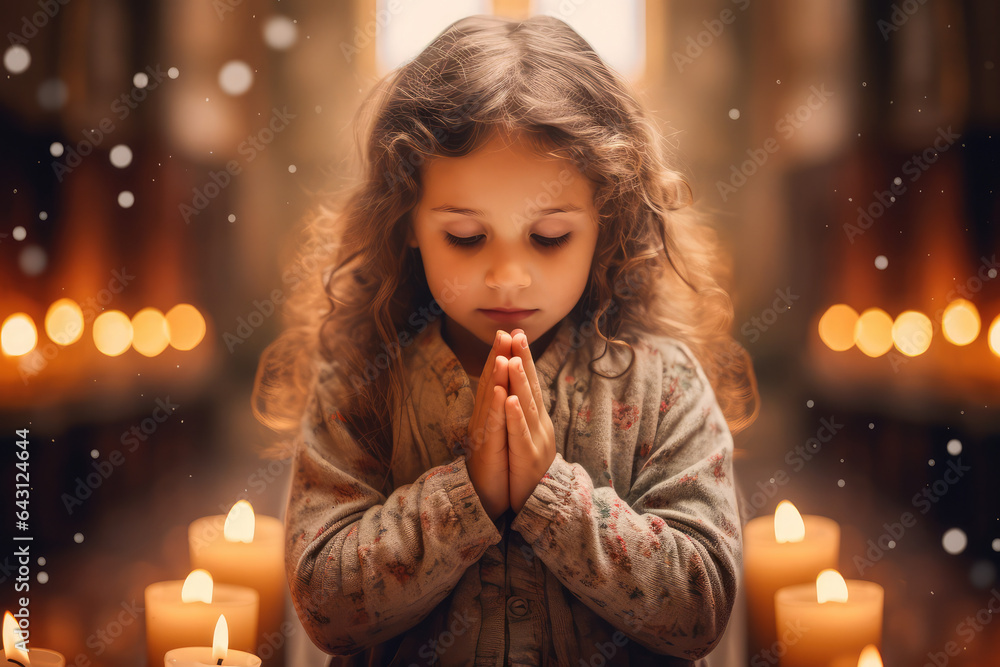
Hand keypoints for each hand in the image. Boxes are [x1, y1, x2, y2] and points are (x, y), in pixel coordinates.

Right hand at [465, 330, 511, 521]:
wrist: (484, 497)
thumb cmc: (495, 465)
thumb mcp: (501, 433)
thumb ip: (502, 411)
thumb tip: (508, 390)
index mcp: (492, 413)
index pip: (498, 379)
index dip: (503, 356)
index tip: (511, 333)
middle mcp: (485, 418)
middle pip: (492, 382)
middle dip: (499, 356)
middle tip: (504, 331)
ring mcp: (484, 432)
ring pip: (491, 400)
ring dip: (497, 376)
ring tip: (503, 353)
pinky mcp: (486, 449)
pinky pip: (493, 426)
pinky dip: (497, 409)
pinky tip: (501, 393)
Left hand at [504, 328, 555, 514]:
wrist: (538, 504)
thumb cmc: (526, 468)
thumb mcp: (525, 436)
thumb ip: (523, 412)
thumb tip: (516, 387)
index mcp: (536, 418)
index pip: (529, 382)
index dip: (524, 357)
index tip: (516, 333)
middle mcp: (539, 424)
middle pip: (530, 387)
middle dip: (523, 360)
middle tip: (518, 334)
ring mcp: (535, 440)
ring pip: (526, 406)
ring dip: (519, 381)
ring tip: (513, 358)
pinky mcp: (528, 457)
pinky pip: (519, 433)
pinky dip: (514, 415)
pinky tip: (509, 399)